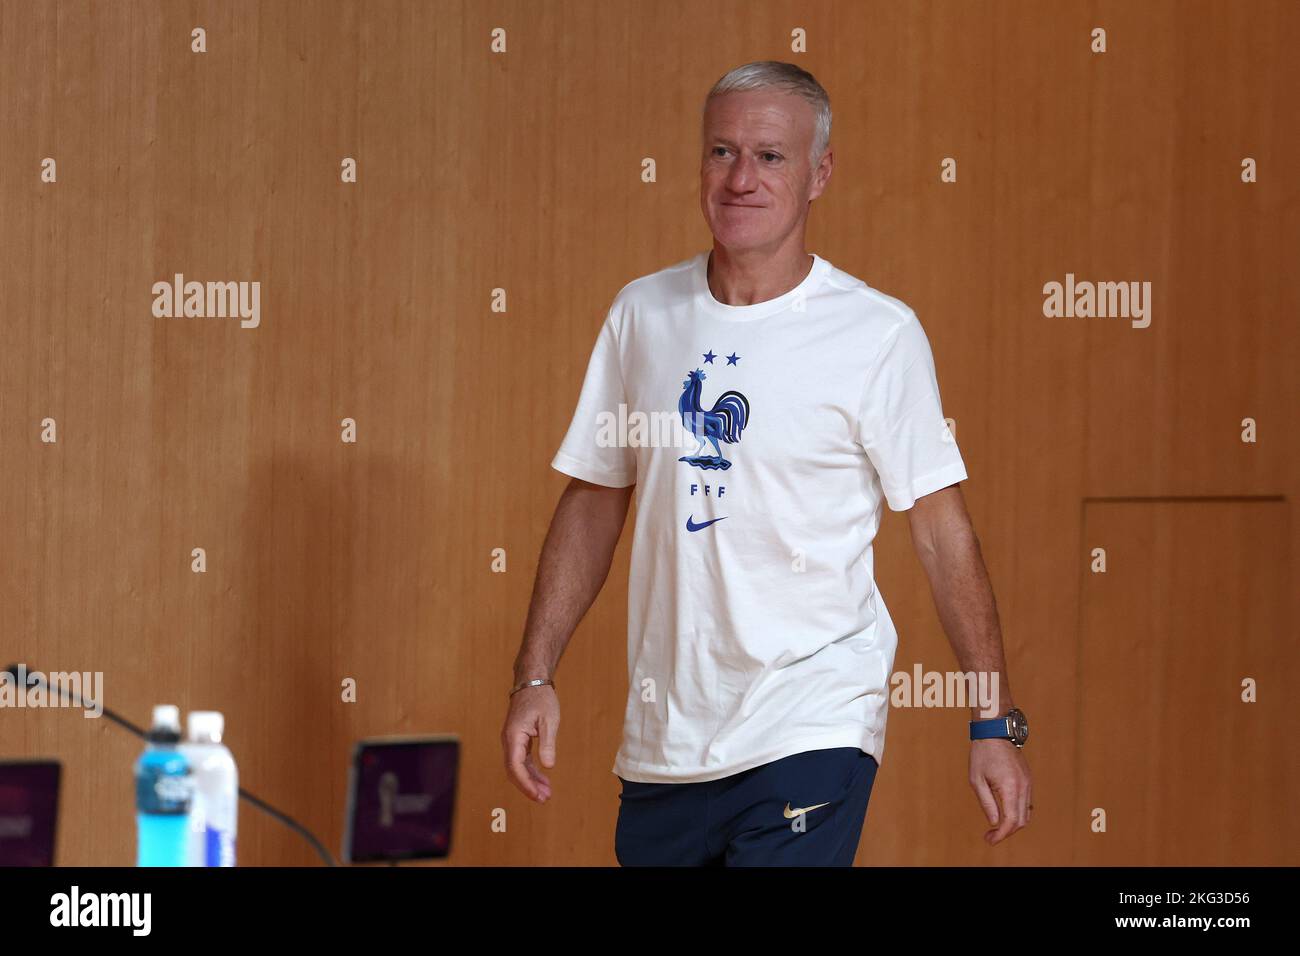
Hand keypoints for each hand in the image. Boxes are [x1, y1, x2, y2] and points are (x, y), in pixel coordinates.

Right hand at [501, 685, 559, 802]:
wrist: (532, 681)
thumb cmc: (541, 698)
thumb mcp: (549, 720)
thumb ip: (547, 743)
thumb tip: (548, 766)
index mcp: (514, 736)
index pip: (515, 766)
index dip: (526, 784)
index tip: (538, 795)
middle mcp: (509, 740)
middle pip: (514, 771)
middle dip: (528, 787)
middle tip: (544, 799)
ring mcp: (512, 740)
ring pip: (517, 767)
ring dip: (530, 781)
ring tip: (546, 793)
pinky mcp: (518, 739)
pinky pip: (522, 760)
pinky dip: (531, 771)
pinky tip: (543, 779)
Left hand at [970, 739, 1031, 844]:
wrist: (995, 732)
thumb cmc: (982, 754)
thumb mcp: (977, 780)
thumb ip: (987, 803)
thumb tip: (994, 823)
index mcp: (1010, 787)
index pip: (1010, 821)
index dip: (1001, 835)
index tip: (989, 840)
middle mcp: (1023, 787)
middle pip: (1021, 821)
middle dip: (1006, 832)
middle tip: (990, 836)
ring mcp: (1028, 783)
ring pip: (1026, 813)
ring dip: (1013, 824)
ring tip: (996, 827)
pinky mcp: (1028, 780)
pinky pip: (1027, 803)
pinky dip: (1018, 812)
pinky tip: (1005, 813)